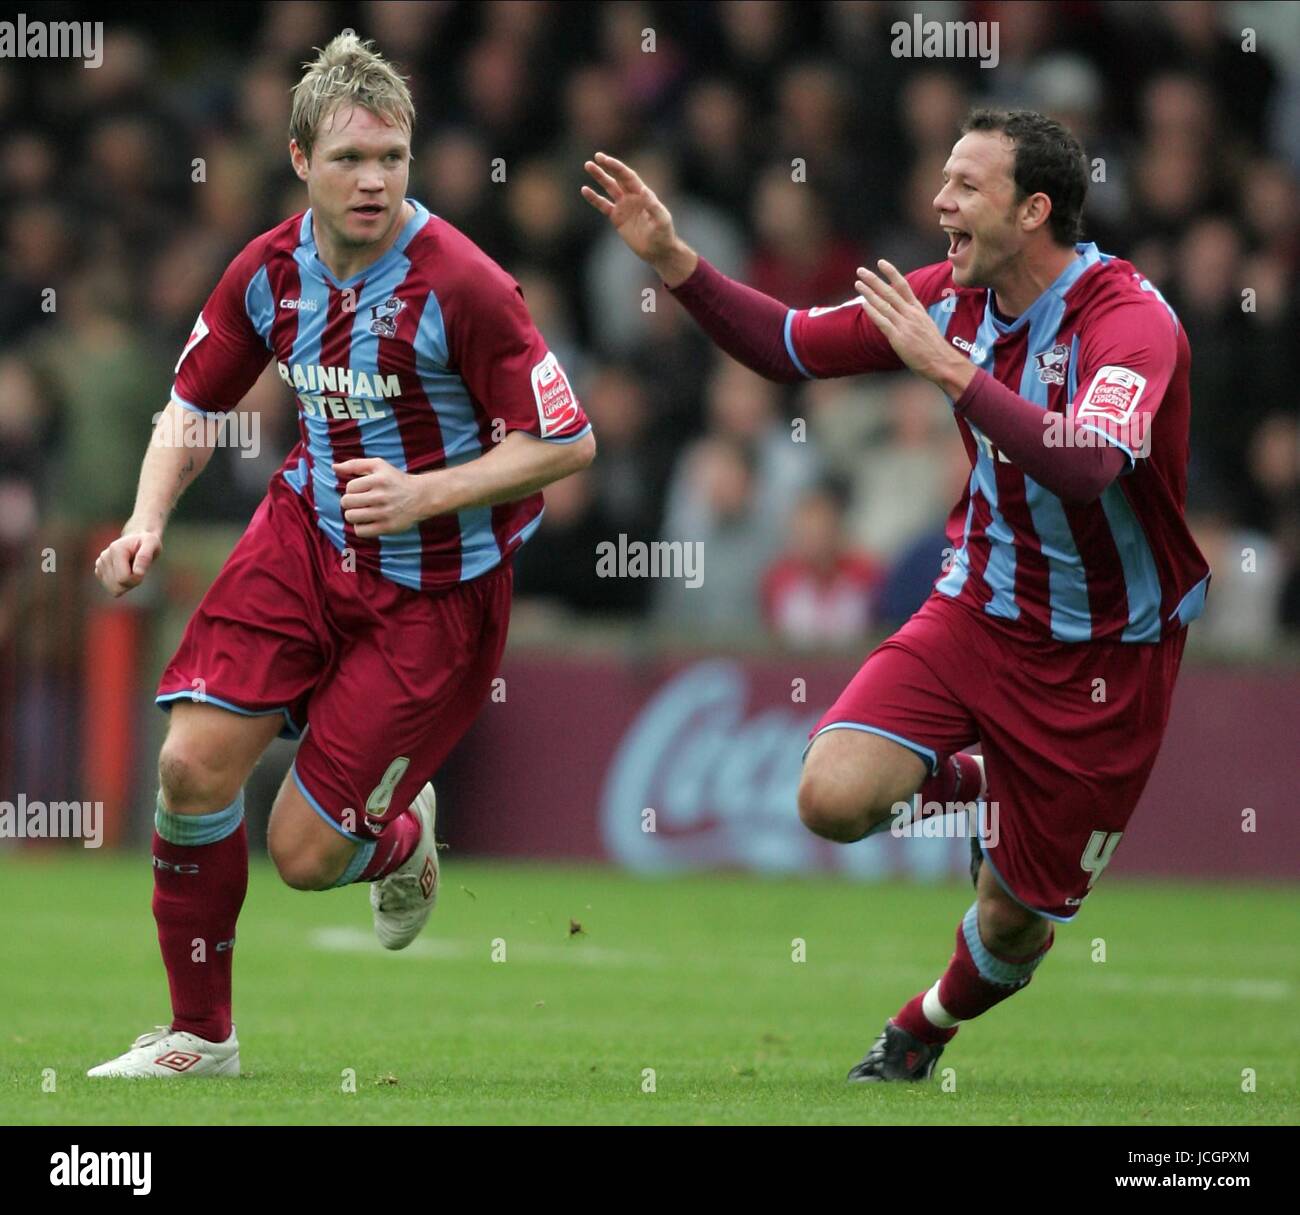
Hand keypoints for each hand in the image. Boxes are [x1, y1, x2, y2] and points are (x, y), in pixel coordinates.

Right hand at [95, 530, 161, 597]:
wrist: (137, 542)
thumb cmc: (147, 543)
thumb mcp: (152, 544)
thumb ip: (145, 557)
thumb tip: (138, 573)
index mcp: (115, 549)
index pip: (123, 578)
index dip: (137, 579)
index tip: (143, 571)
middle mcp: (104, 557)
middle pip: (118, 586)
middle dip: (132, 583)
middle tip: (138, 570)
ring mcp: (100, 565)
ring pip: (114, 590)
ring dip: (128, 585)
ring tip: (132, 570)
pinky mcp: (99, 572)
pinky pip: (112, 589)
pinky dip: (122, 586)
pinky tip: (125, 573)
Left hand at [335, 457, 429, 536]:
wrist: (422, 497)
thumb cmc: (396, 480)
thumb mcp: (379, 465)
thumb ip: (355, 464)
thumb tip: (334, 467)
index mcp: (378, 480)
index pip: (350, 487)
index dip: (353, 489)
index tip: (363, 491)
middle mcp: (381, 496)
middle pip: (346, 502)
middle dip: (350, 502)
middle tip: (360, 502)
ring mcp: (385, 513)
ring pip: (351, 517)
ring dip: (353, 515)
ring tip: (362, 512)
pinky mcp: (388, 527)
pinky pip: (360, 531)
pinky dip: (360, 528)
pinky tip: (368, 522)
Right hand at [581, 152, 694, 283]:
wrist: (658, 251)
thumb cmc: (664, 235)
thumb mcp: (661, 220)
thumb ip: (653, 206)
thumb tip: (644, 190)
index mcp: (643, 194)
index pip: (628, 176)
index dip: (617, 167)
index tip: (605, 160)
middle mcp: (632, 196)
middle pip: (618, 177)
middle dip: (607, 167)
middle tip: (596, 157)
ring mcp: (624, 206)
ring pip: (609, 187)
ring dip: (599, 177)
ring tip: (588, 166)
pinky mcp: (617, 218)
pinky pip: (603, 205)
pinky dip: (594, 198)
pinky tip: (585, 190)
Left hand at [855, 260, 971, 394]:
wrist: (942, 361)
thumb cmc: (933, 348)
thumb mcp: (925, 326)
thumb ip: (912, 317)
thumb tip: (901, 313)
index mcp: (917, 309)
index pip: (903, 286)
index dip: (891, 273)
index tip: (881, 263)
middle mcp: (911, 314)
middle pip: (890, 292)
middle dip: (874, 280)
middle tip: (861, 270)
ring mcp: (904, 325)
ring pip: (884, 304)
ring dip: (869, 293)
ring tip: (858, 283)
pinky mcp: (899, 338)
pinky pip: (883, 322)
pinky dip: (873, 312)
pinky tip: (864, 304)